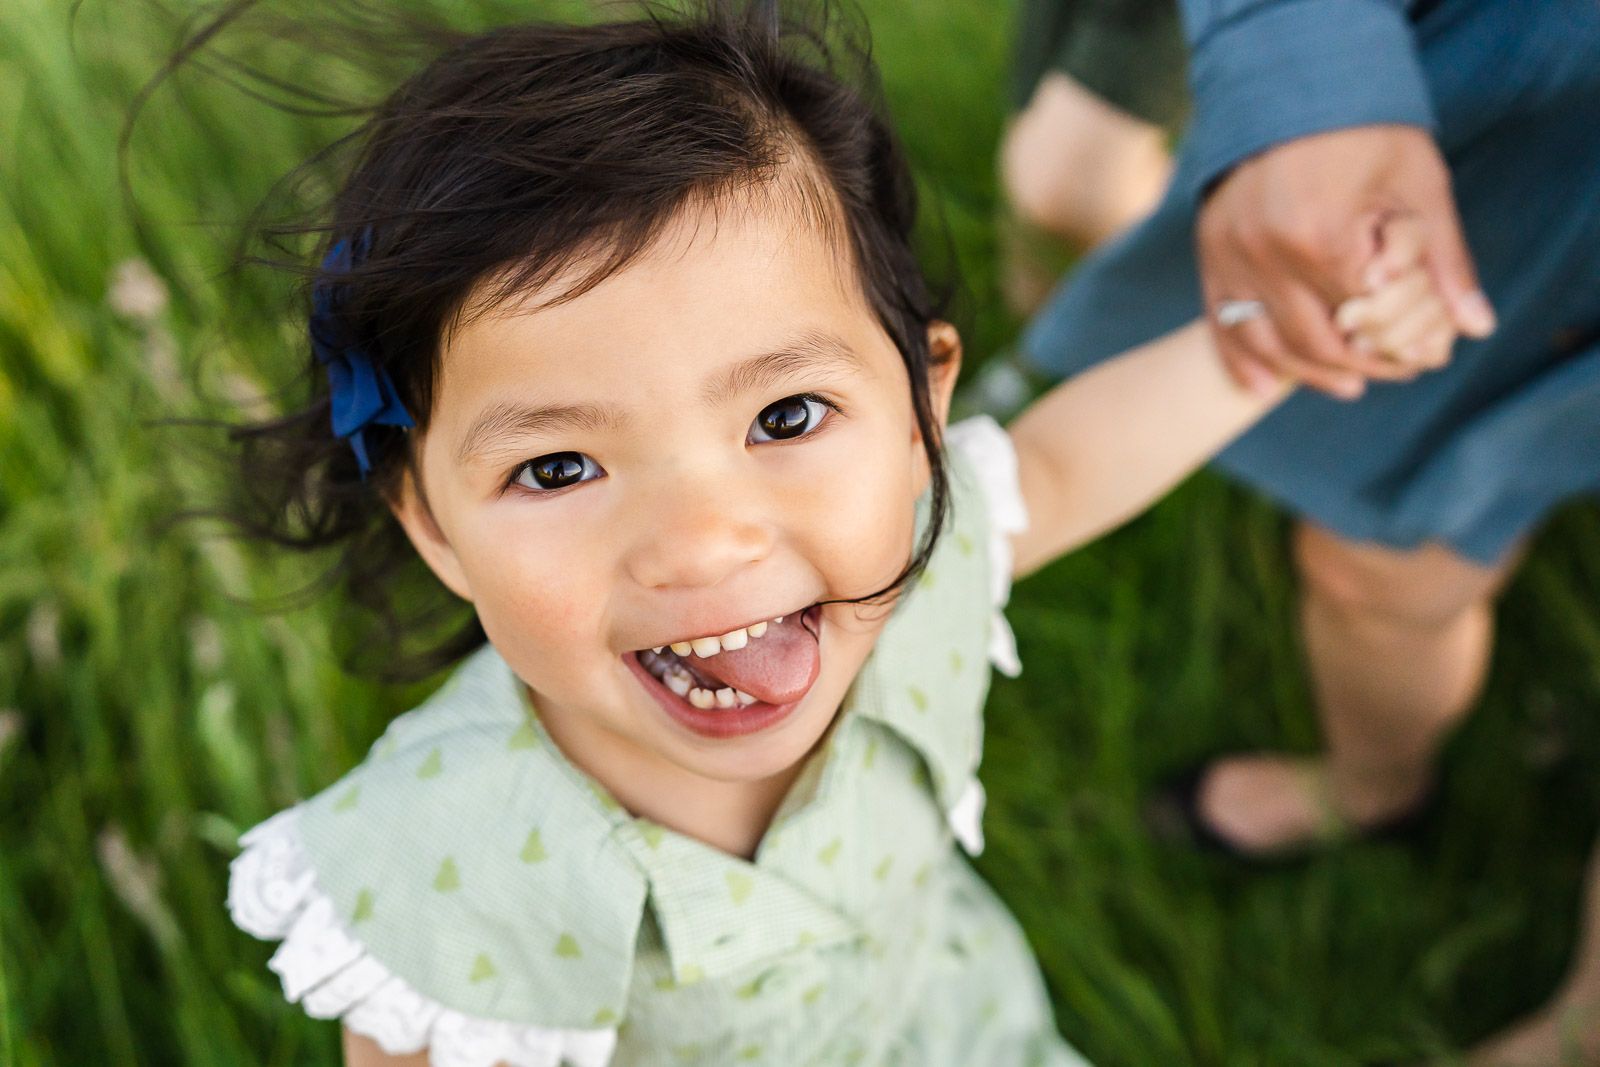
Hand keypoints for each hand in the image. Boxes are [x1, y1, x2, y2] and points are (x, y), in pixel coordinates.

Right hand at [1197, 125, 1495, 399]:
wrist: (1289, 85)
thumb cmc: (1364, 129)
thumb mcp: (1417, 183)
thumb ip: (1442, 259)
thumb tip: (1474, 327)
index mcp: (1320, 237)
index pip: (1363, 320)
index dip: (1396, 345)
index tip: (1420, 357)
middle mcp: (1266, 256)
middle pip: (1315, 341)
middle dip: (1358, 366)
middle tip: (1389, 375)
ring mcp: (1231, 258)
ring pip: (1267, 343)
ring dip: (1306, 374)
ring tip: (1345, 385)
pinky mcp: (1209, 257)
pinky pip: (1219, 325)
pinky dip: (1240, 362)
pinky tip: (1262, 389)